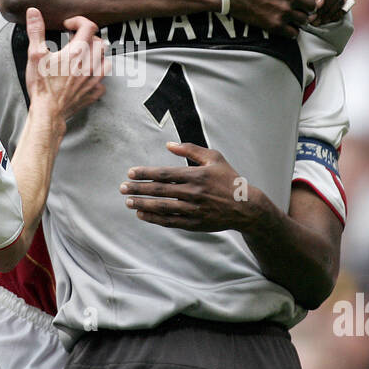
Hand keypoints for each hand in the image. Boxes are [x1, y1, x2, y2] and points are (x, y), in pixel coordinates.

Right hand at [24, 8, 107, 123]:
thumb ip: (36, 31)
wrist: (48, 112)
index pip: (89, 27)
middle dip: (89, 38)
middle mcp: (89, 64)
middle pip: (100, 42)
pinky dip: (97, 77)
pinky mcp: (93, 93)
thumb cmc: (42, 85)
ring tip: (84, 57)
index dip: (79, 21)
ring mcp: (93, 79)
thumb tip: (34, 13)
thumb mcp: (35, 55)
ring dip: (96, 56)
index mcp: (76, 52)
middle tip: (75, 40)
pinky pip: (102, 82)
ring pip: (106, 61)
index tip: (68, 26)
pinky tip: (86, 77)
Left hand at [121, 142, 267, 232]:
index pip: (165, 174)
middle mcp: (194, 192)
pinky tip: (142, 214)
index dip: (146, 173)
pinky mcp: (195, 224)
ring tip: (128, 201)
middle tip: (122, 188)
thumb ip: (190, 150)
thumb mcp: (214, 158)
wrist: (246, 207)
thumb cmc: (229, 179)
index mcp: (197, 175)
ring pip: (163, 207)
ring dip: (143, 204)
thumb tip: (169, 145)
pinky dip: (155, 218)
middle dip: (138, 189)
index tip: (131, 173)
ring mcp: (194, 209)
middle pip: (160, 190)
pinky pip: (170, 221)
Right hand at [226, 0, 319, 37]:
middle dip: (307, 3)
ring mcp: (282, 13)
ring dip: (300, 17)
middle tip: (298, 2)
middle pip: (311, 5)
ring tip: (292, 13)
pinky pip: (293, 33)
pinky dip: (292, 30)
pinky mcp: (273, 25)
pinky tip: (285, 24)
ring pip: (304, 20)